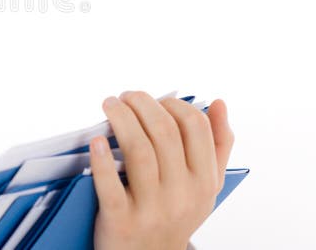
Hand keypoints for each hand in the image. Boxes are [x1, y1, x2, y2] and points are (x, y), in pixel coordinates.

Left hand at [88, 91, 233, 249]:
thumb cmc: (175, 213)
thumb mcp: (204, 187)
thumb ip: (217, 145)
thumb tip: (219, 102)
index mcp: (204, 182)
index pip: (196, 127)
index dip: (173, 104)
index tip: (156, 99)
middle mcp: (182, 195)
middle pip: (164, 132)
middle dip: (142, 104)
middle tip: (125, 95)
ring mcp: (152, 209)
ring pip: (139, 151)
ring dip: (121, 119)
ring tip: (109, 104)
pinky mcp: (121, 221)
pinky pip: (111, 186)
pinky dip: (101, 160)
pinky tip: (95, 140)